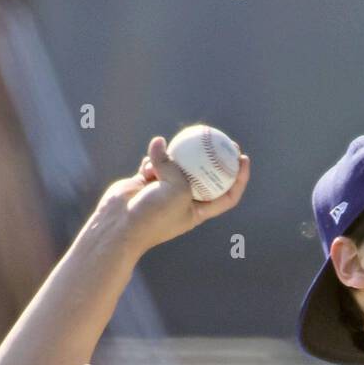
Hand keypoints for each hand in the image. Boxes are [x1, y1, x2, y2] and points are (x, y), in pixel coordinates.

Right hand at [95, 136, 250, 256]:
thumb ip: (175, 166)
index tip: (243, 158)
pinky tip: (149, 159)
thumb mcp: (177, 190)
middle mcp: (183, 201)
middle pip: (205, 177)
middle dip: (214, 158)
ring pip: (176, 165)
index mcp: (198, 212)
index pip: (227, 195)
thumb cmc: (154, 214)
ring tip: (180, 142)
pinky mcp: (147, 182)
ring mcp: (165, 191)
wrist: (120, 226)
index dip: (239, 178)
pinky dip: (152, 159)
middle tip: (220, 138)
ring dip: (173, 158)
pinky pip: (155, 162)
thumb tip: (159, 144)